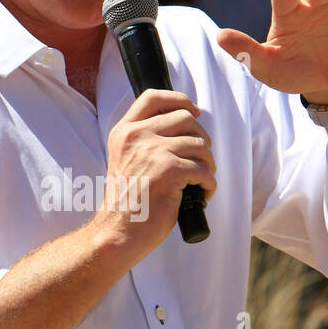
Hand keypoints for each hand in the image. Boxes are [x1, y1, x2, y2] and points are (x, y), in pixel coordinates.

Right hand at [93, 88, 215, 255]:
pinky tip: (202, 195)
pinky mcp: (168, 170)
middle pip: (185, 118)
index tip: (194, 112)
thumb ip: (146, 141)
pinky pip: (204, 169)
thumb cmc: (128, 203)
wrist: (118, 232)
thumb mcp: (127, 160)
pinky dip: (209, 184)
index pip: (153, 97)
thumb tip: (187, 128)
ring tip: (200, 182)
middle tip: (201, 162)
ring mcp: (152, 151)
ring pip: (200, 145)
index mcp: (124, 132)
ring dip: (208, 165)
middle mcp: (136, 136)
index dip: (179, 99)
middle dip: (201, 140)